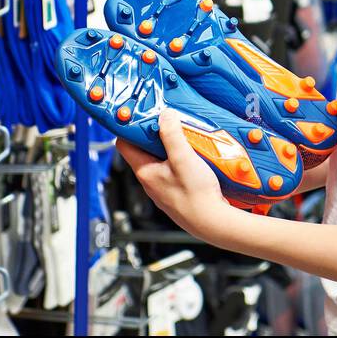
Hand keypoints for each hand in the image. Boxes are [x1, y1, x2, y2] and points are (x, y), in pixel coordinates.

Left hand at [116, 109, 235, 243]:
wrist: (212, 222)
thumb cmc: (195, 196)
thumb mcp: (183, 158)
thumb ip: (172, 135)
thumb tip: (164, 116)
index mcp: (145, 172)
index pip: (124, 144)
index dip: (130, 128)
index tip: (142, 115)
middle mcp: (150, 181)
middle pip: (144, 149)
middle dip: (156, 134)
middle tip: (169, 121)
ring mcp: (163, 187)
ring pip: (161, 159)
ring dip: (171, 146)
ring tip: (185, 136)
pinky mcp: (177, 191)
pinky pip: (173, 169)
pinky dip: (181, 158)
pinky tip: (195, 156)